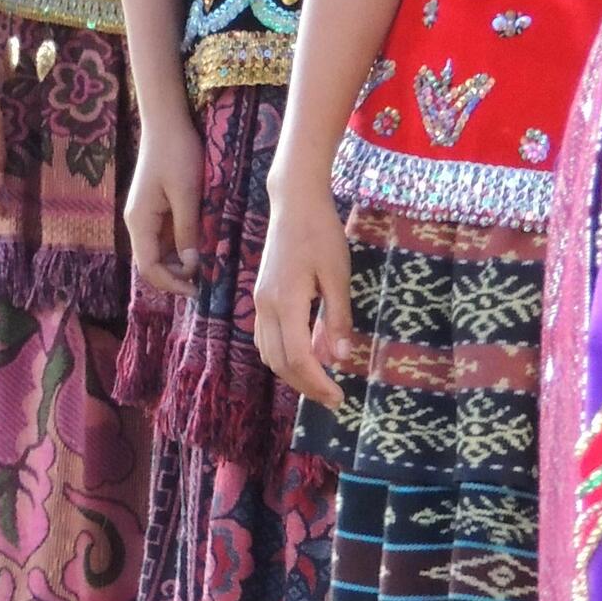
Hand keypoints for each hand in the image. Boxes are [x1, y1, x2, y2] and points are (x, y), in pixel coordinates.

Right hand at [124, 110, 203, 294]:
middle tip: (205, 281)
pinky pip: (165, 237)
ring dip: (179, 263)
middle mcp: (137, 222)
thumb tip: (192, 264)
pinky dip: (180, 247)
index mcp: (140, 221)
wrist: (166, 122)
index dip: (171, 283)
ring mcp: (145, 215)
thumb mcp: (186, 193)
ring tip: (206, 265)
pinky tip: (200, 245)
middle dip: (175, 276)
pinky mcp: (155, 208)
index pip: (148, 267)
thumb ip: (187, 230)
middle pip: (151, 263)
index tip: (198, 289)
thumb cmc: (176, 153)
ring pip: (159, 252)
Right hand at [252, 175, 352, 408]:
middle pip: (279, 362)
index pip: (298, 358)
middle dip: (305, 386)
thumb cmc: (321, 233)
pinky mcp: (262, 295)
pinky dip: (283, 355)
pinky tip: (306, 356)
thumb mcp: (338, 275)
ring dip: (292, 373)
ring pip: (268, 352)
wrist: (295, 202)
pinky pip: (266, 337)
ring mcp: (260, 301)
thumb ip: (338, 318)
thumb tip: (341, 357)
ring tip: (321, 382)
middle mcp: (265, 306)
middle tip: (333, 397)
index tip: (340, 397)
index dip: (317, 383)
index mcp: (285, 302)